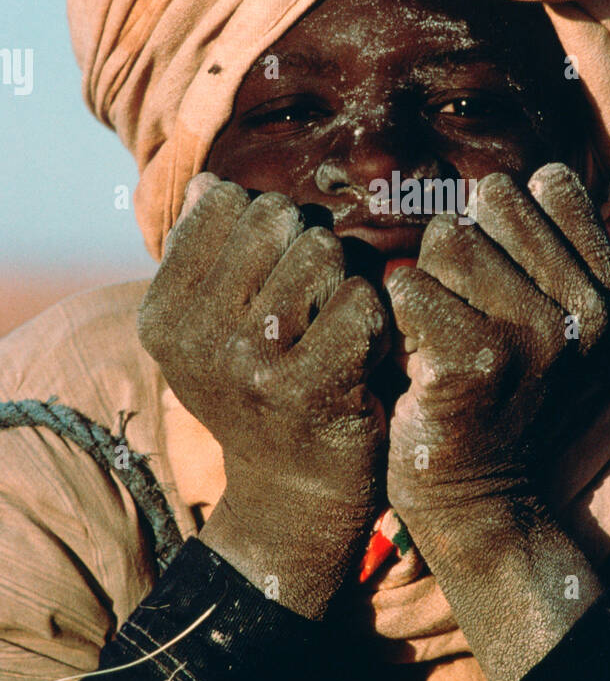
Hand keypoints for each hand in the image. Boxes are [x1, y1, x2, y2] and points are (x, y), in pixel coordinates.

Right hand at [137, 172, 390, 618]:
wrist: (294, 498)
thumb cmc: (262, 393)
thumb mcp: (213, 330)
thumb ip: (209, 256)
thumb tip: (210, 183)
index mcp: (162, 314)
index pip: (228, 203)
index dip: (269, 227)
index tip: (274, 278)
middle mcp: (195, 337)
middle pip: (279, 219)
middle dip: (310, 247)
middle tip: (315, 305)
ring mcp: (250, 364)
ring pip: (324, 251)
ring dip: (345, 282)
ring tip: (336, 331)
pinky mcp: (310, 388)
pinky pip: (361, 300)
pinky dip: (376, 319)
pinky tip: (363, 354)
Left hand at [384, 163, 609, 680]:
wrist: (481, 503)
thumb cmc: (502, 394)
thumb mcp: (553, 321)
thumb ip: (554, 247)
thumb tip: (539, 170)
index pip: (548, 185)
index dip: (504, 224)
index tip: (501, 285)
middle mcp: (588, 309)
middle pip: (492, 200)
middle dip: (462, 248)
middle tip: (465, 314)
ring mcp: (539, 335)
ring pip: (447, 237)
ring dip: (427, 283)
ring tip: (442, 338)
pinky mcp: (478, 361)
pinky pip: (407, 288)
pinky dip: (397, 320)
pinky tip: (418, 363)